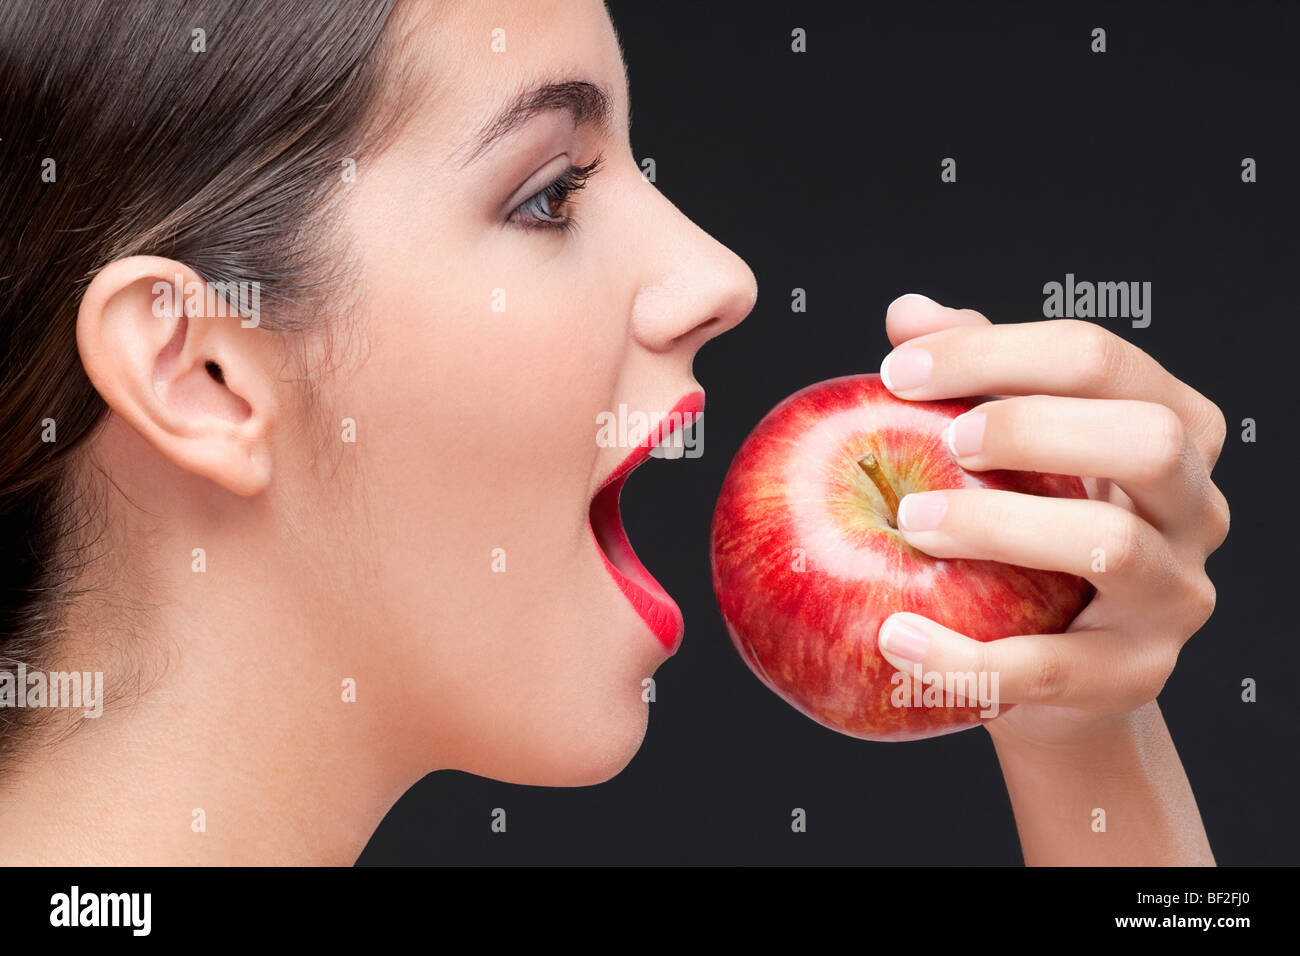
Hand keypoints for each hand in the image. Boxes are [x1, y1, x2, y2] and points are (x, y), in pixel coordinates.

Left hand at [873, 294, 1228, 746]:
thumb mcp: (1016, 450)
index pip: (1099, 360)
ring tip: (911, 523)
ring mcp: (1174, 594)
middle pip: (1148, 439)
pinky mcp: (1133, 675)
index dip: (997, 352)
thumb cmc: (1034, 535)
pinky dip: (964, 654)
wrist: (1065, 669)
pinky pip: (1050, 666)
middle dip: (1034, 426)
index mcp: (1172, 427)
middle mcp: (1195, 506)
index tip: (899, 369)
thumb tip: (908, 313)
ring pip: (1112, 546)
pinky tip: (895, 636)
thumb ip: (972, 379)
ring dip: (1000, 526)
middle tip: (942, 443)